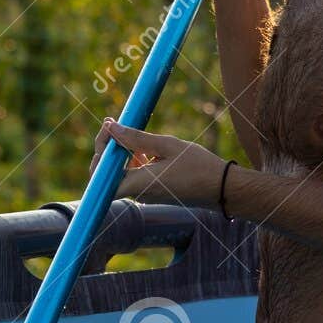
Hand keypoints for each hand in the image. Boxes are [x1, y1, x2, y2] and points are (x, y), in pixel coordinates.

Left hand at [91, 119, 229, 208]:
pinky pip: (132, 177)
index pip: (102, 174)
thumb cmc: (199, 166)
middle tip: (115, 128)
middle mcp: (138, 193)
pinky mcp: (152, 192)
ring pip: (119, 175)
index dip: (100, 150)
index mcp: (139, 183)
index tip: (109, 128)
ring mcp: (144, 195)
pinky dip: (131, 162)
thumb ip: (136, 138)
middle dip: (106, 151)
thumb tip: (112, 128)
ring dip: (119, 154)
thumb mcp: (167, 145)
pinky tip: (144, 150)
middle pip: (106, 175)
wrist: (223, 188)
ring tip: (131, 134)